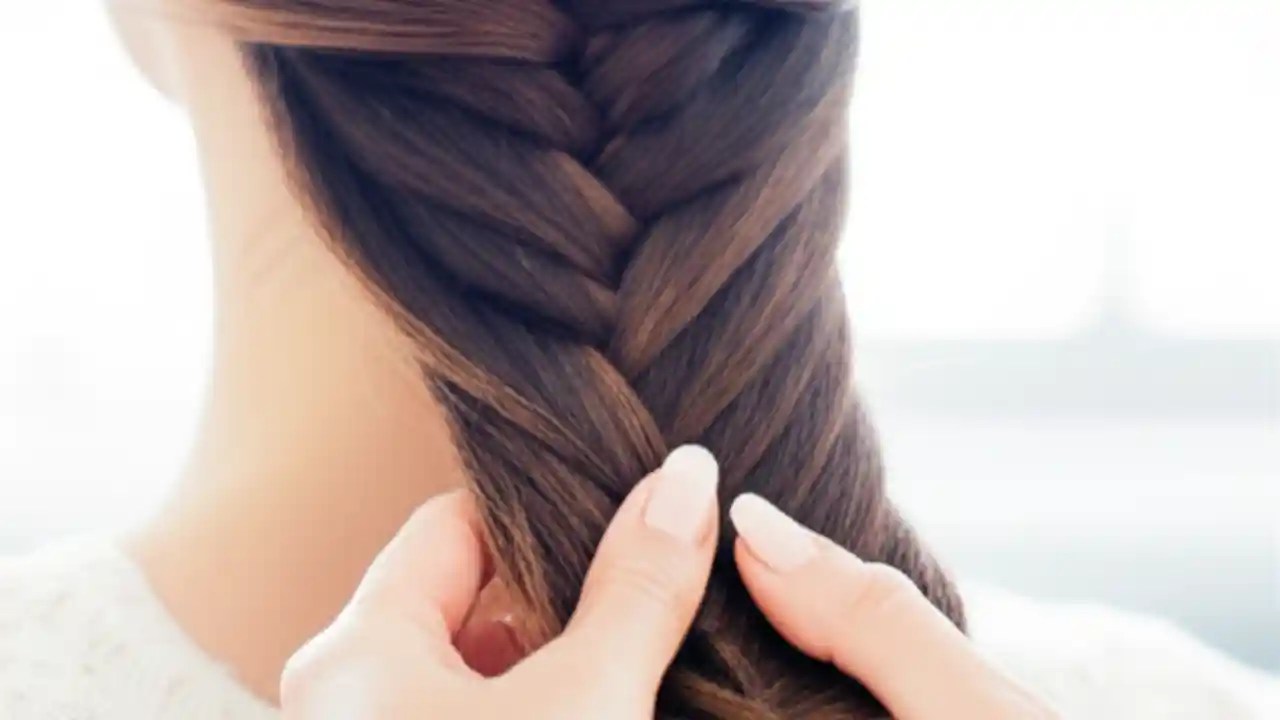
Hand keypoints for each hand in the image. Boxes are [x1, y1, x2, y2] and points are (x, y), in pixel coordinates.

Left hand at [282, 446, 1057, 718]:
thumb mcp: (588, 700)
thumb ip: (639, 586)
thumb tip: (688, 478)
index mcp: (360, 650)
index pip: (456, 526)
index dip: (546, 515)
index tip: (624, 515)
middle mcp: (348, 697)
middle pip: (466, 597)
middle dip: (560, 597)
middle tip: (645, 594)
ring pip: (475, 670)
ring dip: (555, 660)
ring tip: (634, 662)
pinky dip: (537, 709)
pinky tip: (603, 716)